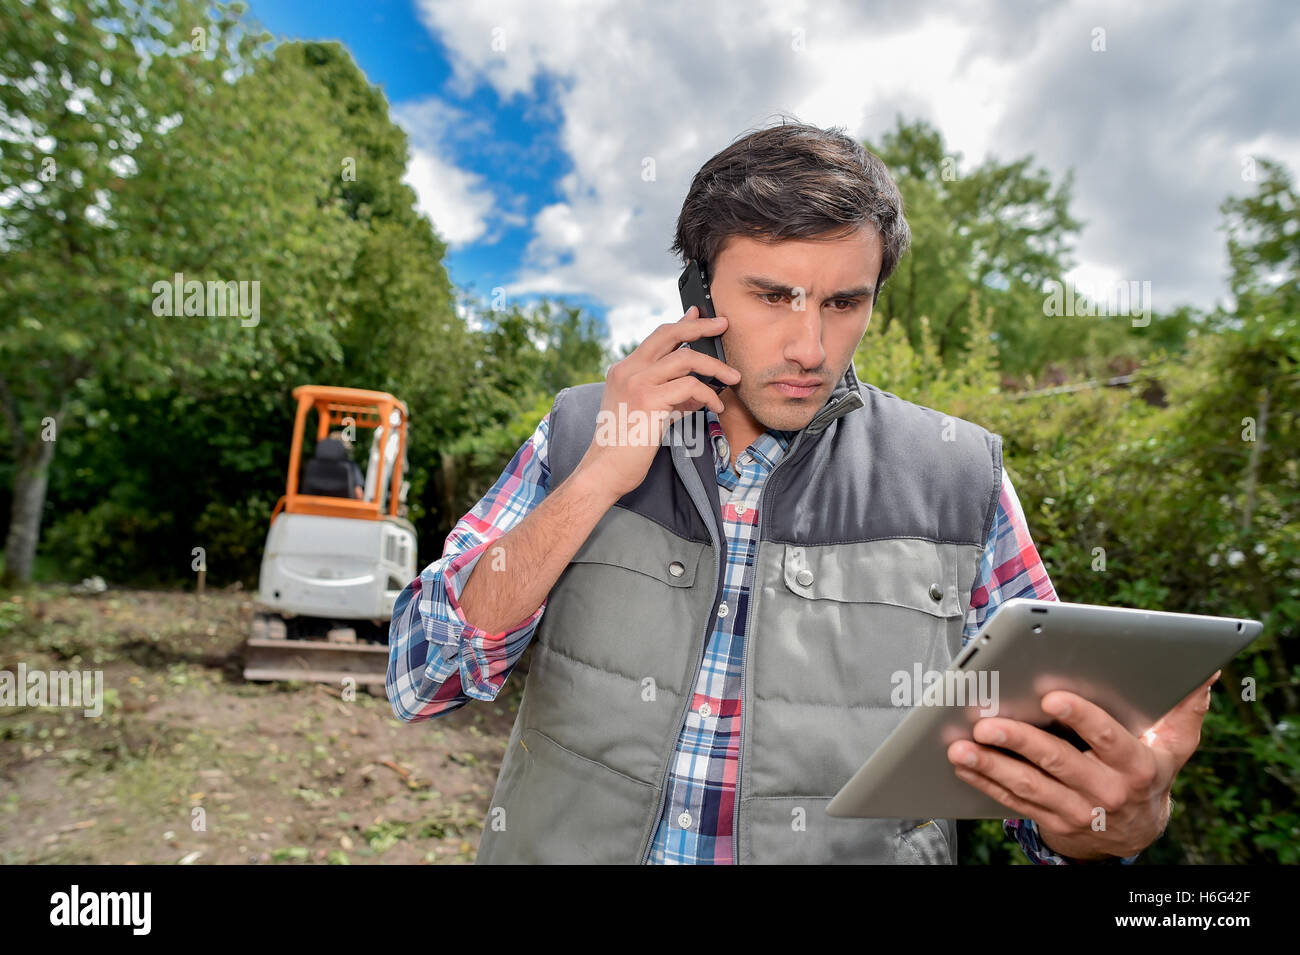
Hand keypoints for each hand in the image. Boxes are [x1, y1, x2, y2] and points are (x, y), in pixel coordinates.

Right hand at [576, 305, 740, 498]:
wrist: (605, 470)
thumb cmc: (625, 446)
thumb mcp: (646, 412)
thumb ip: (670, 395)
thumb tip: (700, 389)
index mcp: (623, 370)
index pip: (658, 337)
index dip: (683, 324)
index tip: (701, 316)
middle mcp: (628, 370)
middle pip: (670, 334)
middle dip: (701, 326)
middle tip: (723, 324)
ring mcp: (637, 383)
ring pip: (687, 358)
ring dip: (716, 367)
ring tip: (733, 378)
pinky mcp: (650, 401)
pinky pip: (691, 387)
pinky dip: (709, 395)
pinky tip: (716, 407)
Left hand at [946, 670, 1220, 860]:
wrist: (1133, 832)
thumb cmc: (1148, 771)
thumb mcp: (1174, 745)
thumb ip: (1185, 709)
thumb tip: (1205, 671)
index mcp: (1135, 766)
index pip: (1109, 739)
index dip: (1083, 719)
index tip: (1053, 698)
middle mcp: (1106, 791)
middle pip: (1059, 763)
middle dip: (1020, 741)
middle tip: (988, 723)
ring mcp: (1076, 810)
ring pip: (1029, 787)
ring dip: (991, 766)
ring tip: (962, 746)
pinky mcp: (1051, 822)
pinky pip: (1014, 802)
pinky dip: (985, 783)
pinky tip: (962, 765)